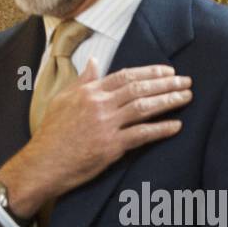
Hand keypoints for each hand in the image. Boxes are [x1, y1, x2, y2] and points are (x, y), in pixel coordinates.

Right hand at [0, 61, 192, 218]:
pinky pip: (142, 135)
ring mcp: (106, 126)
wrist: (41, 164)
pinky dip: (160, 129)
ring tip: (186, 97)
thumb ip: (81, 81)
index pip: (125, 76)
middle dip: (166, 84)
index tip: (167, 72)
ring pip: (144, 108)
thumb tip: (93, 62)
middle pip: (139, 89)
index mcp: (89, 92)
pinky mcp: (110, 147)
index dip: (149, 72)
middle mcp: (100, 105)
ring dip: (169, 101)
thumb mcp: (61, 100)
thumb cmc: (49, 134)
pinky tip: (176, 125)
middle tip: (186, 81)